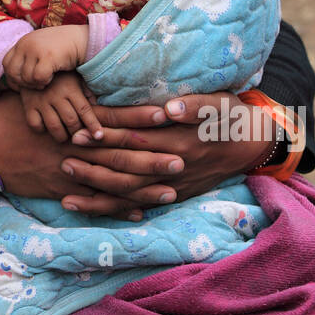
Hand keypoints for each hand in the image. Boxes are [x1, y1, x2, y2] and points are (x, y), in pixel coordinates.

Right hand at [0, 91, 189, 218]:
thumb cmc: (12, 117)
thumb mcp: (40, 98)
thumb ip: (70, 98)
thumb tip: (97, 88)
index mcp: (73, 122)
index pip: (113, 118)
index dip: (141, 117)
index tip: (168, 114)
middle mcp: (76, 147)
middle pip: (121, 152)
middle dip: (153, 156)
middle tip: (183, 157)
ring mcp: (70, 172)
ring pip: (113, 181)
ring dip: (144, 186)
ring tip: (172, 189)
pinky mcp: (62, 191)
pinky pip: (94, 202)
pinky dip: (117, 207)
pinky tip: (140, 211)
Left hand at [2, 25, 88, 89]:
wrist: (81, 40)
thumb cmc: (61, 49)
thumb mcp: (39, 50)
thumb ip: (26, 59)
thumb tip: (12, 79)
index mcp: (22, 42)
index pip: (6, 64)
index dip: (12, 78)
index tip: (24, 85)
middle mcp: (26, 44)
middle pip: (12, 72)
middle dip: (22, 83)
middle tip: (35, 85)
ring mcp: (36, 49)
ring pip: (25, 77)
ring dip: (35, 84)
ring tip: (45, 80)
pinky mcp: (48, 56)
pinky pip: (38, 77)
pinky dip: (44, 82)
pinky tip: (52, 77)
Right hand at [19, 72, 104, 142]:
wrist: (34, 66)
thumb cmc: (61, 76)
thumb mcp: (76, 79)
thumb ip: (88, 92)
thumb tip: (102, 108)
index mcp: (70, 88)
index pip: (84, 110)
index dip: (93, 125)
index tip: (98, 136)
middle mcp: (56, 95)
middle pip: (71, 121)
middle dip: (77, 132)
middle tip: (79, 134)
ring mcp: (41, 101)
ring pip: (54, 126)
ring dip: (62, 136)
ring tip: (65, 136)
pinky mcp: (28, 105)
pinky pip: (35, 124)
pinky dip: (42, 129)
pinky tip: (46, 127)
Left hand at [59, 92, 274, 214]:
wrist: (250, 146)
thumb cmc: (230, 117)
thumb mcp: (220, 104)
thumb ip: (196, 105)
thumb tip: (170, 108)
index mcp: (179, 141)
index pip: (135, 137)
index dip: (108, 134)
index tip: (81, 130)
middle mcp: (172, 166)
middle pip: (126, 167)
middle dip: (94, 163)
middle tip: (63, 157)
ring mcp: (171, 185)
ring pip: (128, 194)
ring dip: (97, 193)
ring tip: (67, 194)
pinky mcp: (171, 196)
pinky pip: (137, 206)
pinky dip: (113, 209)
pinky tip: (89, 210)